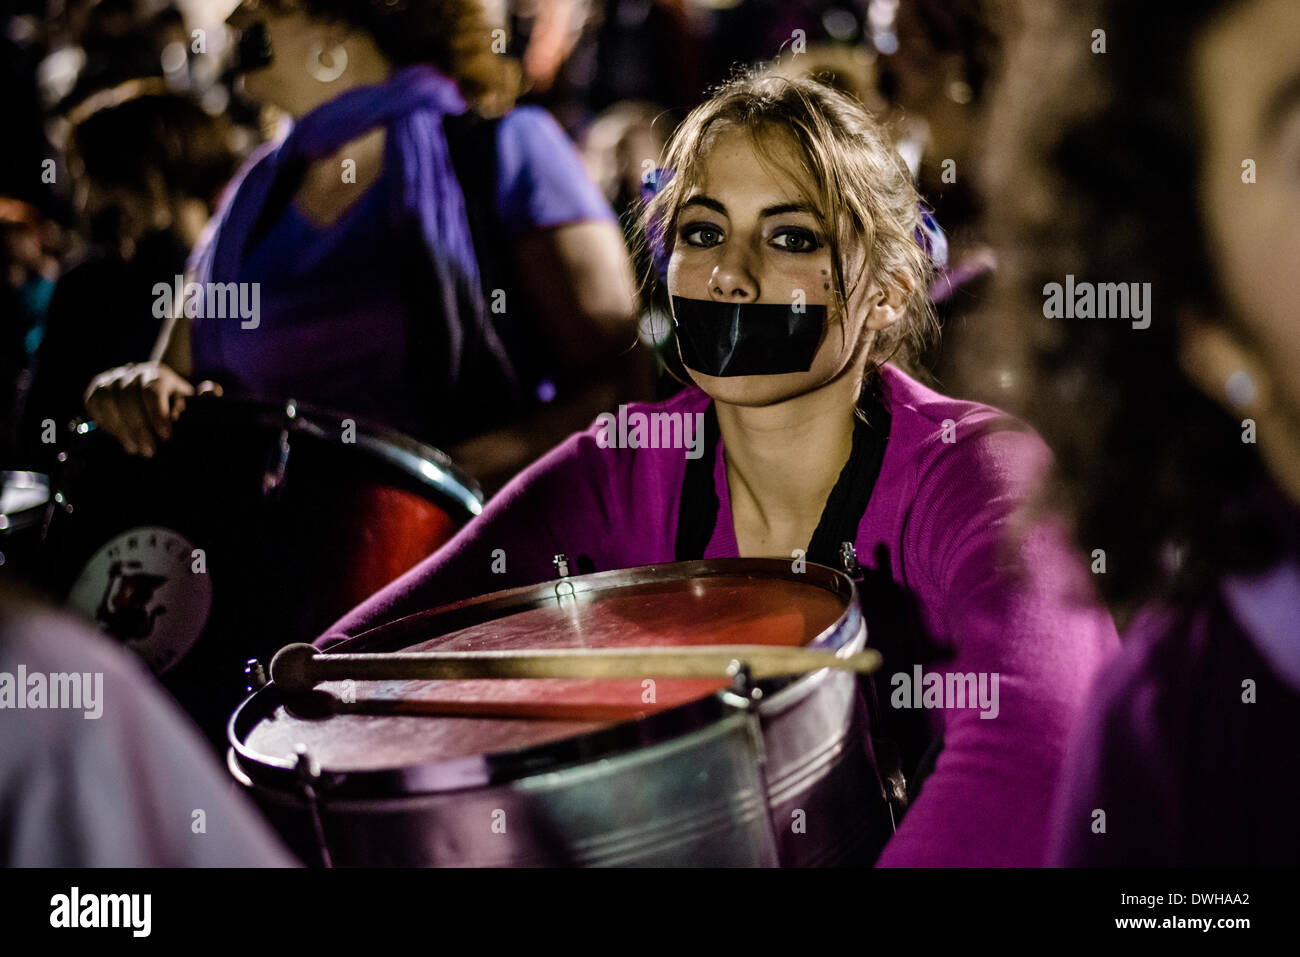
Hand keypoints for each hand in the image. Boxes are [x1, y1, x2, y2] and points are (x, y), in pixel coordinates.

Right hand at [83, 362, 221, 456]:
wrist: (153, 389)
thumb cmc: (175, 401)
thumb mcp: (190, 400)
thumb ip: (202, 398)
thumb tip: (212, 391)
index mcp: (158, 374)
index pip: (152, 392)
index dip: (157, 415)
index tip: (165, 437)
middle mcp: (133, 372)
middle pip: (128, 398)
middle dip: (138, 428)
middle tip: (149, 451)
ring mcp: (112, 379)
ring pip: (109, 401)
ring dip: (120, 428)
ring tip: (134, 448)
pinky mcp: (96, 389)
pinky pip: (94, 404)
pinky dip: (106, 423)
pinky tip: (120, 438)